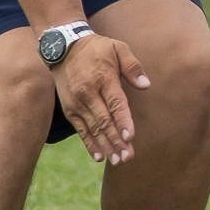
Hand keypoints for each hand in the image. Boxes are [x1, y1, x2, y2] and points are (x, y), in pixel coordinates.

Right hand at [51, 33, 147, 164]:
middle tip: (127, 157)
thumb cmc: (97, 48)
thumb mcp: (118, 48)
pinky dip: (90, 144)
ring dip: (106, 146)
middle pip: (104, 120)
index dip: (122, 120)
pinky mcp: (70, 109)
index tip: (130, 136)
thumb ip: (133, 66)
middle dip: (116, 140)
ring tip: (117, 161)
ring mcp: (77, 103)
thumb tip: (146, 84)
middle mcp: (88, 93)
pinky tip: (100, 157)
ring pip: (93, 128)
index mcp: (103, 78)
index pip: (115, 103)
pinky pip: (81, 130)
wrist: (64, 48)